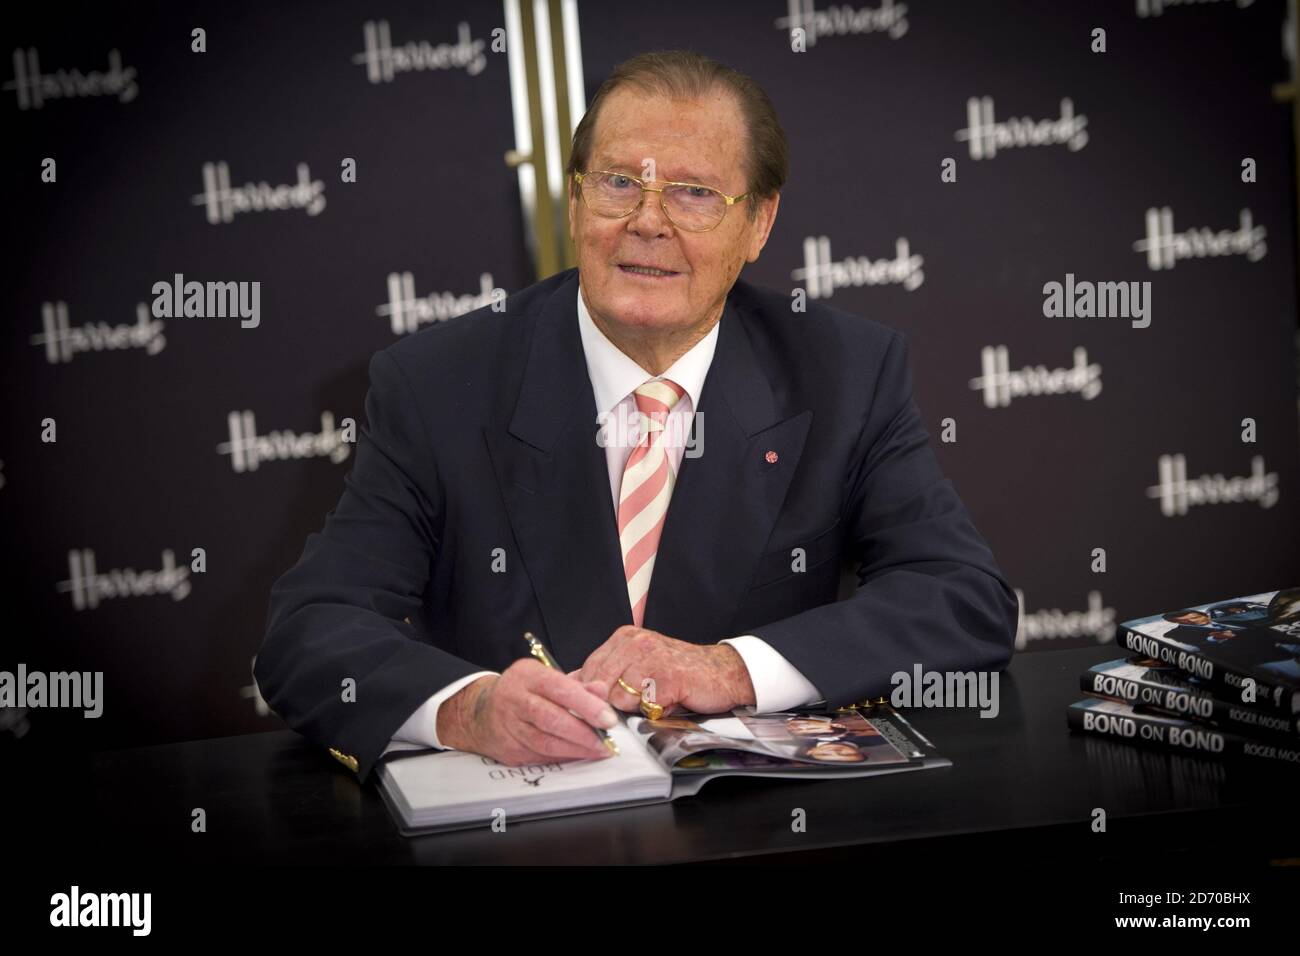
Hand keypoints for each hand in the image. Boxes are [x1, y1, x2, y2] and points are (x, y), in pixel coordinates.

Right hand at [436, 661, 617, 764]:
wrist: (481, 711)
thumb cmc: (522, 691)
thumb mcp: (546, 677)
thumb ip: (577, 685)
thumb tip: (602, 692)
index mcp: (527, 675)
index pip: (560, 689)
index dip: (587, 705)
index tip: (608, 718)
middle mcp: (514, 699)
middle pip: (551, 718)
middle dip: (583, 732)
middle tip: (607, 740)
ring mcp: (509, 726)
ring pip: (545, 742)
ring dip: (576, 749)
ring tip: (599, 750)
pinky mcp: (509, 749)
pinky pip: (540, 756)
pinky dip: (563, 757)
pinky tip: (579, 754)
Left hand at [577, 626, 756, 715]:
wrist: (722, 672)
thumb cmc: (679, 672)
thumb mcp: (638, 665)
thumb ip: (608, 673)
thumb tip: (572, 684)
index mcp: (624, 637)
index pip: (588, 669)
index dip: (590, 693)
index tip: (596, 706)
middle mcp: (635, 642)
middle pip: (600, 685)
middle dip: (612, 703)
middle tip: (634, 704)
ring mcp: (652, 658)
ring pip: (619, 698)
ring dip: (636, 708)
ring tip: (655, 698)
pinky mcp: (667, 677)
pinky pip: (643, 706)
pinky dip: (655, 711)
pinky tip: (669, 700)